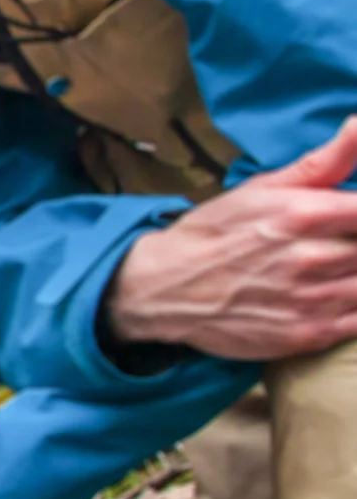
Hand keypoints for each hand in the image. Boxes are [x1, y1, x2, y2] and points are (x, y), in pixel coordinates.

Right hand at [103, 116, 356, 360]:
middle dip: (354, 243)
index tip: (349, 219)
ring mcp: (309, 300)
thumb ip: (323, 162)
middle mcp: (311, 257)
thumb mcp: (261, 189)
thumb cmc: (212, 234)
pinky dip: (355, 309)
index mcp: (304, 214)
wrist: (162, 289)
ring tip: (332, 268)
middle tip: (334, 244)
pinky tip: (336, 295)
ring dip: (353, 274)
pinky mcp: (305, 335)